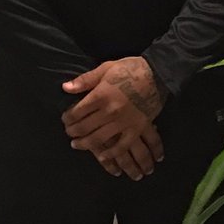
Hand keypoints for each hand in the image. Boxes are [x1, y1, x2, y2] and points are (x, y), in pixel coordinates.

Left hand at [62, 57, 167, 177]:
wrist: (159, 73)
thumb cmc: (131, 68)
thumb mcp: (107, 68)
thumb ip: (85, 80)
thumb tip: (65, 88)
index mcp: (100, 95)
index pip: (76, 112)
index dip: (67, 118)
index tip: (66, 119)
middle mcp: (109, 111)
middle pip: (84, 128)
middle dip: (72, 131)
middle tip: (69, 132)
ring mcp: (123, 122)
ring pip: (98, 139)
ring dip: (84, 144)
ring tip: (77, 144)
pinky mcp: (136, 128)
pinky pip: (121, 146)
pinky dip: (111, 153)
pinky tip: (102, 155)